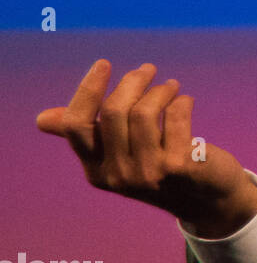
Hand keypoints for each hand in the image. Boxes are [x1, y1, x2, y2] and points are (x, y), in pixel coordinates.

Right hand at [36, 59, 256, 236]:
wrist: (208, 199)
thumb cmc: (160, 167)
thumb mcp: (121, 156)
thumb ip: (89, 135)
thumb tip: (43, 120)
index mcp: (96, 170)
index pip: (77, 125)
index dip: (88, 90)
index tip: (104, 64)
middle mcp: (118, 176)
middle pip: (114, 111)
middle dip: (133, 82)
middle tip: (148, 70)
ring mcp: (149, 174)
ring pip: (145, 112)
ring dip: (161, 90)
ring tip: (172, 86)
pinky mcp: (179, 167)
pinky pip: (176, 118)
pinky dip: (182, 102)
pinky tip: (186, 102)